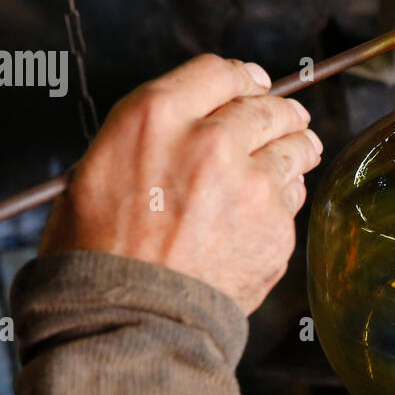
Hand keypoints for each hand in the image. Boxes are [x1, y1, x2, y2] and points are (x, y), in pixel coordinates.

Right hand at [39, 54, 322, 314]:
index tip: (251, 83)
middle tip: (285, 117)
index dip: (239, 78)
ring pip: (293, 146)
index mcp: (155, 117)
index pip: (217, 72)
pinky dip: (284, 198)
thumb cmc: (97, 256)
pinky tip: (268, 208)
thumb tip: (186, 129)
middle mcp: (209, 140)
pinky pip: (292, 197)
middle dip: (277, 110)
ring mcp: (250, 183)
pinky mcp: (275, 224)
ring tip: (300, 149)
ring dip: (295, 147)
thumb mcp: (94, 172)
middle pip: (265, 106)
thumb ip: (149, 140)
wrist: (126, 323)